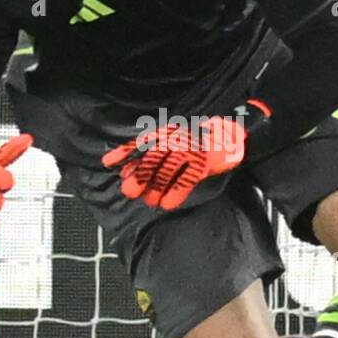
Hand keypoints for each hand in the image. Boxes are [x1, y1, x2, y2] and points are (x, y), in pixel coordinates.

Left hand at [101, 116, 246, 210]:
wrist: (230, 136)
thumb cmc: (197, 142)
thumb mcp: (173, 145)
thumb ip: (150, 157)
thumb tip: (125, 171)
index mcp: (167, 133)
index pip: (141, 141)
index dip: (124, 152)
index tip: (108, 162)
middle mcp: (176, 139)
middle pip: (153, 158)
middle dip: (140, 176)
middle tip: (129, 191)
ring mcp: (191, 149)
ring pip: (168, 170)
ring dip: (157, 188)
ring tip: (150, 202)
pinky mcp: (204, 160)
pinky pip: (187, 178)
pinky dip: (176, 192)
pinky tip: (167, 204)